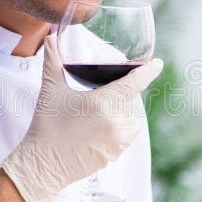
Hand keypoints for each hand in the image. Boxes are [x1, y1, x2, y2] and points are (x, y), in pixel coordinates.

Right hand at [2, 35, 162, 201]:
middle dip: (123, 92)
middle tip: (103, 93)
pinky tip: (104, 125)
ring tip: (103, 110)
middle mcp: (115, 121)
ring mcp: (118, 140)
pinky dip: (122, 126)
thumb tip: (50, 36)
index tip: (158, 64)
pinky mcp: (116, 154)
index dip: (148, 71)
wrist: (43, 165)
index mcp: (102, 102)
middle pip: (132, 98)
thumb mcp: (50, 90)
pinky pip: (128, 134)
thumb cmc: (46, 127)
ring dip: (124, 109)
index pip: (134, 82)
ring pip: (133, 116)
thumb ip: (53, 60)